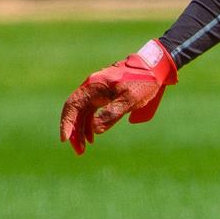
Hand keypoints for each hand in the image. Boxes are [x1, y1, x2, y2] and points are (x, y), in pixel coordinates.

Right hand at [59, 40, 177, 155]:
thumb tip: (94, 130)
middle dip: (74, 131)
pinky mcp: (104, 94)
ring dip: (81, 130)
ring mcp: (97, 90)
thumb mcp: (129, 99)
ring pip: (82, 112)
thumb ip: (112, 113)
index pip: (72, 105)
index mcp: (93, 86)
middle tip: (78, 150)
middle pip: (75, 111)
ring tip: (83, 148)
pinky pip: (91, 110)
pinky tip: (92, 135)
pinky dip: (90, 123)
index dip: (67, 123)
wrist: (154, 68)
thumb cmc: (142, 82)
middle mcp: (91, 87)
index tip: (65, 139)